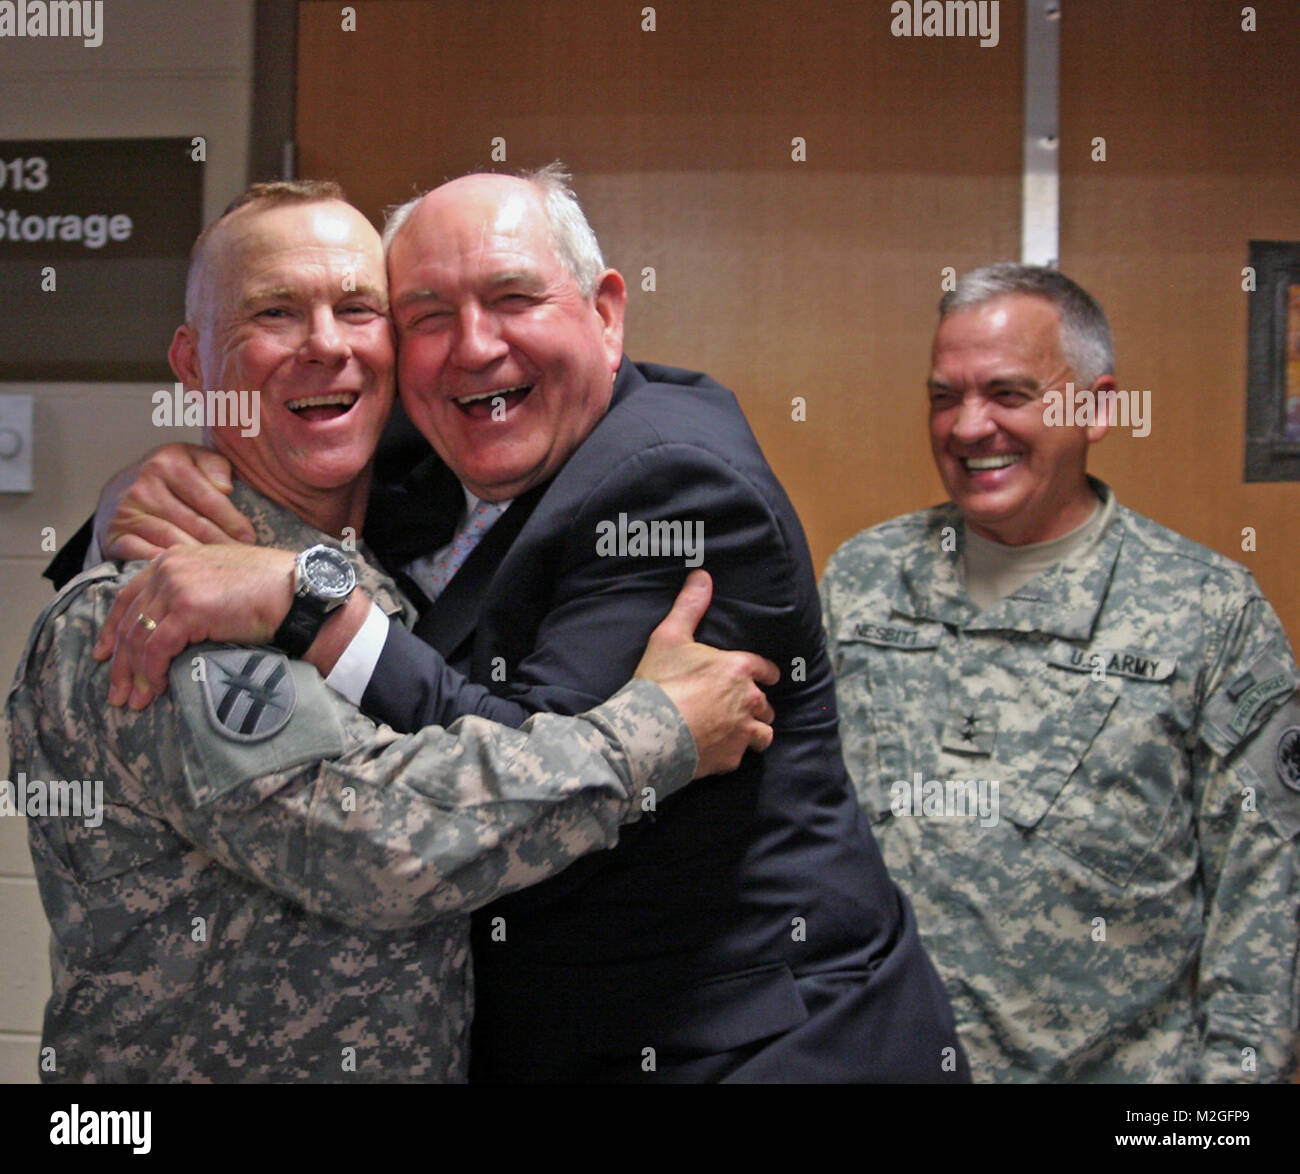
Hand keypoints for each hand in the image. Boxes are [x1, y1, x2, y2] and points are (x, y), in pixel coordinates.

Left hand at [93, 545, 297, 707]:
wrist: (296, 591)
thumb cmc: (269, 589)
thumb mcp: (220, 580)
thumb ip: (192, 590)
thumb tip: (174, 624)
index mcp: (172, 559)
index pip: (128, 597)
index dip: (112, 630)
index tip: (104, 655)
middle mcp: (167, 568)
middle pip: (128, 621)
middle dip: (119, 662)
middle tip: (117, 691)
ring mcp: (175, 586)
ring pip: (138, 638)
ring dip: (133, 675)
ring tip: (134, 700)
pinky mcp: (186, 608)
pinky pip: (157, 648)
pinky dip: (152, 673)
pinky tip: (155, 690)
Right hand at [96, 444, 255, 561]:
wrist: (118, 492)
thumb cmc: (169, 478)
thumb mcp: (192, 459)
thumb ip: (214, 464)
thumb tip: (225, 487)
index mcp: (167, 462)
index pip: (209, 498)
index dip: (233, 520)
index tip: (249, 538)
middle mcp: (143, 485)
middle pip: (194, 523)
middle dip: (222, 544)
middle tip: (241, 560)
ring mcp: (126, 512)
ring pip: (172, 541)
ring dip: (200, 559)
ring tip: (222, 570)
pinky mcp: (114, 535)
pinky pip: (143, 554)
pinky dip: (165, 566)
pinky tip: (185, 576)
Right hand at [635, 570, 778, 777]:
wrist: (649, 732)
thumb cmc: (660, 682)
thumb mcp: (669, 636)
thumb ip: (689, 605)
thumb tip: (702, 575)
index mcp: (738, 669)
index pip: (765, 669)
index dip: (765, 672)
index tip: (765, 676)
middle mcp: (748, 700)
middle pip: (765, 704)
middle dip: (757, 704)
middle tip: (742, 706)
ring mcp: (742, 732)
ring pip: (763, 733)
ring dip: (755, 731)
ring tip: (741, 731)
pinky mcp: (731, 758)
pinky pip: (741, 755)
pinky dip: (733, 752)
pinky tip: (719, 749)